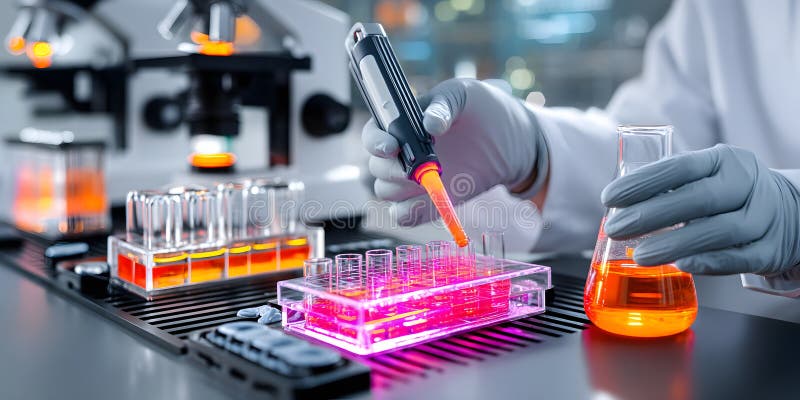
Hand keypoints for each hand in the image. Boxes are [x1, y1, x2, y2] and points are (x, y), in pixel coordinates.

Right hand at [362, 78, 547, 225]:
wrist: (512, 140)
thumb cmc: (482, 109)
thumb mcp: (464, 95)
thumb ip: (444, 105)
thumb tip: (430, 125)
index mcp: (403, 123)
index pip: (373, 133)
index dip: (375, 141)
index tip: (391, 147)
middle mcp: (402, 152)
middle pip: (376, 166)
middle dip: (390, 169)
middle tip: (416, 167)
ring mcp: (413, 179)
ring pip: (386, 191)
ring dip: (400, 190)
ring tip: (430, 182)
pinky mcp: (428, 200)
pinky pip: (405, 214)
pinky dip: (410, 213)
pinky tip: (429, 202)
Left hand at [602, 144, 799, 274]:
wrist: (790, 210)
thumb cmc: (730, 193)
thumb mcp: (708, 176)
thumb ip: (672, 186)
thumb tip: (618, 206)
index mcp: (724, 160)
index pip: (680, 167)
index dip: (643, 182)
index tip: (609, 197)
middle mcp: (746, 184)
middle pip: (698, 199)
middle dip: (651, 215)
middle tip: (616, 228)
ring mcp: (762, 217)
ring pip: (718, 231)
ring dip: (675, 244)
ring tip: (641, 255)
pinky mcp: (770, 249)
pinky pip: (739, 258)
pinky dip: (710, 262)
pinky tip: (683, 265)